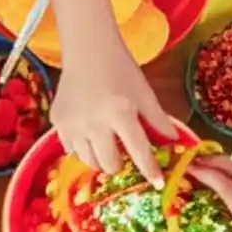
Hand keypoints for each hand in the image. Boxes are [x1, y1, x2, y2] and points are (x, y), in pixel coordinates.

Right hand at [50, 32, 176, 181]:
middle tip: (122, 152)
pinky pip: (70, 148)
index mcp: (120, 113)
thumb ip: (158, 119)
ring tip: (105, 143)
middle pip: (109, 164)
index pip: (138, 151)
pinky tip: (88, 133)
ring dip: (99, 158)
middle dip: (119, 163)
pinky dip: (81, 147)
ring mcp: (72, 123)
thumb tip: (174, 142)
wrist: (88, 48)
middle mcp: (94, 122)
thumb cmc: (120, 69)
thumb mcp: (144, 92)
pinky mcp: (57, 121)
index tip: (157, 183)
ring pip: (88, 160)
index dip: (149, 170)